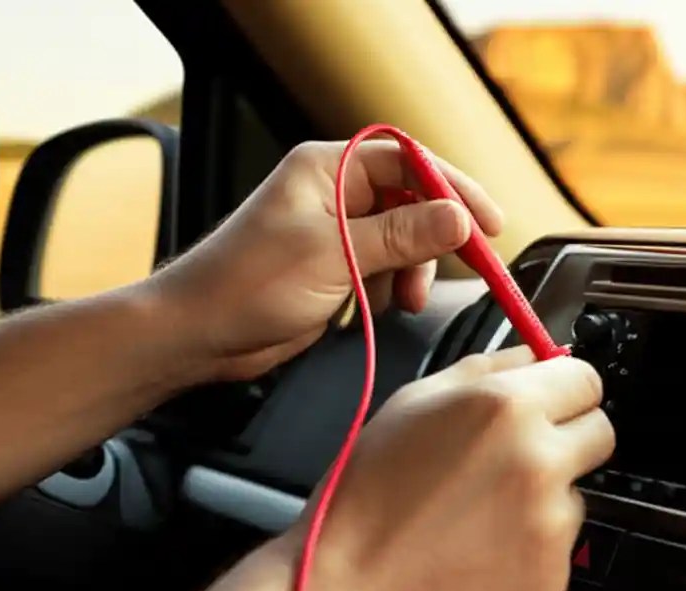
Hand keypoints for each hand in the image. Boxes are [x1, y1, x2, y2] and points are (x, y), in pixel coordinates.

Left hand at [145, 139, 503, 381]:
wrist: (198, 334)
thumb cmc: (244, 285)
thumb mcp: (336, 256)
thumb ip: (404, 236)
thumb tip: (459, 219)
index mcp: (328, 167)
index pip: (410, 161)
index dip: (454, 188)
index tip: (487, 223)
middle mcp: (333, 192)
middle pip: (413, 201)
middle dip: (435, 239)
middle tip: (464, 266)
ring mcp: (334, 231)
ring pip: (403, 241)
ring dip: (412, 271)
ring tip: (400, 299)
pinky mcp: (333, 267)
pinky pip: (384, 269)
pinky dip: (389, 289)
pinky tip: (372, 308)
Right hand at [277, 346, 614, 590]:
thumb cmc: (364, 504)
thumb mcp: (411, 406)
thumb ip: (484, 369)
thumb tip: (535, 354)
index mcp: (506, 408)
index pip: (587, 379)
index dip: (565, 389)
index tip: (550, 402)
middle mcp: (540, 461)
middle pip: (600, 431)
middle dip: (567, 437)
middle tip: (516, 457)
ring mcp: (551, 524)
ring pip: (576, 491)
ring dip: (545, 495)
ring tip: (479, 514)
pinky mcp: (553, 576)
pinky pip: (560, 545)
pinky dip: (531, 546)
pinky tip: (480, 551)